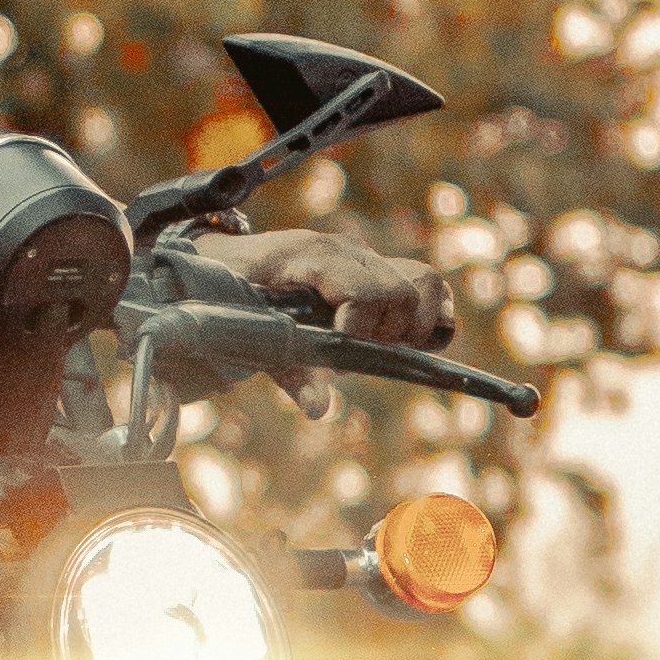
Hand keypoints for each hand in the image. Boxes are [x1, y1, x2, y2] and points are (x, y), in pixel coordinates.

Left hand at [227, 226, 455, 364]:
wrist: (229, 259)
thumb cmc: (239, 295)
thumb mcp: (257, 335)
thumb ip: (292, 372)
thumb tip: (320, 408)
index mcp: (314, 258)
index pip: (363, 292)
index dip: (360, 331)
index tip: (341, 359)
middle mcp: (348, 251)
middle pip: (401, 293)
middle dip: (386, 335)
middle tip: (355, 355)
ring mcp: (367, 255)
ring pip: (424, 282)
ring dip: (412, 324)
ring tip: (381, 347)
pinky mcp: (379, 265)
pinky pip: (426, 280)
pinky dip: (431, 310)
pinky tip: (408, 338)